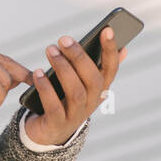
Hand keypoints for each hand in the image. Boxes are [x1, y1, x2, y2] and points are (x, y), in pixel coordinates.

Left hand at [26, 28, 128, 144]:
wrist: (48, 131)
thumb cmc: (65, 99)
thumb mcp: (81, 83)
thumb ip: (96, 67)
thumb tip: (124, 50)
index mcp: (99, 90)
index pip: (110, 69)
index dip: (110, 50)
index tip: (107, 29)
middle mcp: (91, 103)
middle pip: (92, 79)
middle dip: (78, 57)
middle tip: (63, 39)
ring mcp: (75, 115)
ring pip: (75, 91)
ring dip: (62, 68)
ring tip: (50, 50)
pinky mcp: (57, 124)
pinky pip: (53, 106)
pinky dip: (45, 88)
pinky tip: (37, 73)